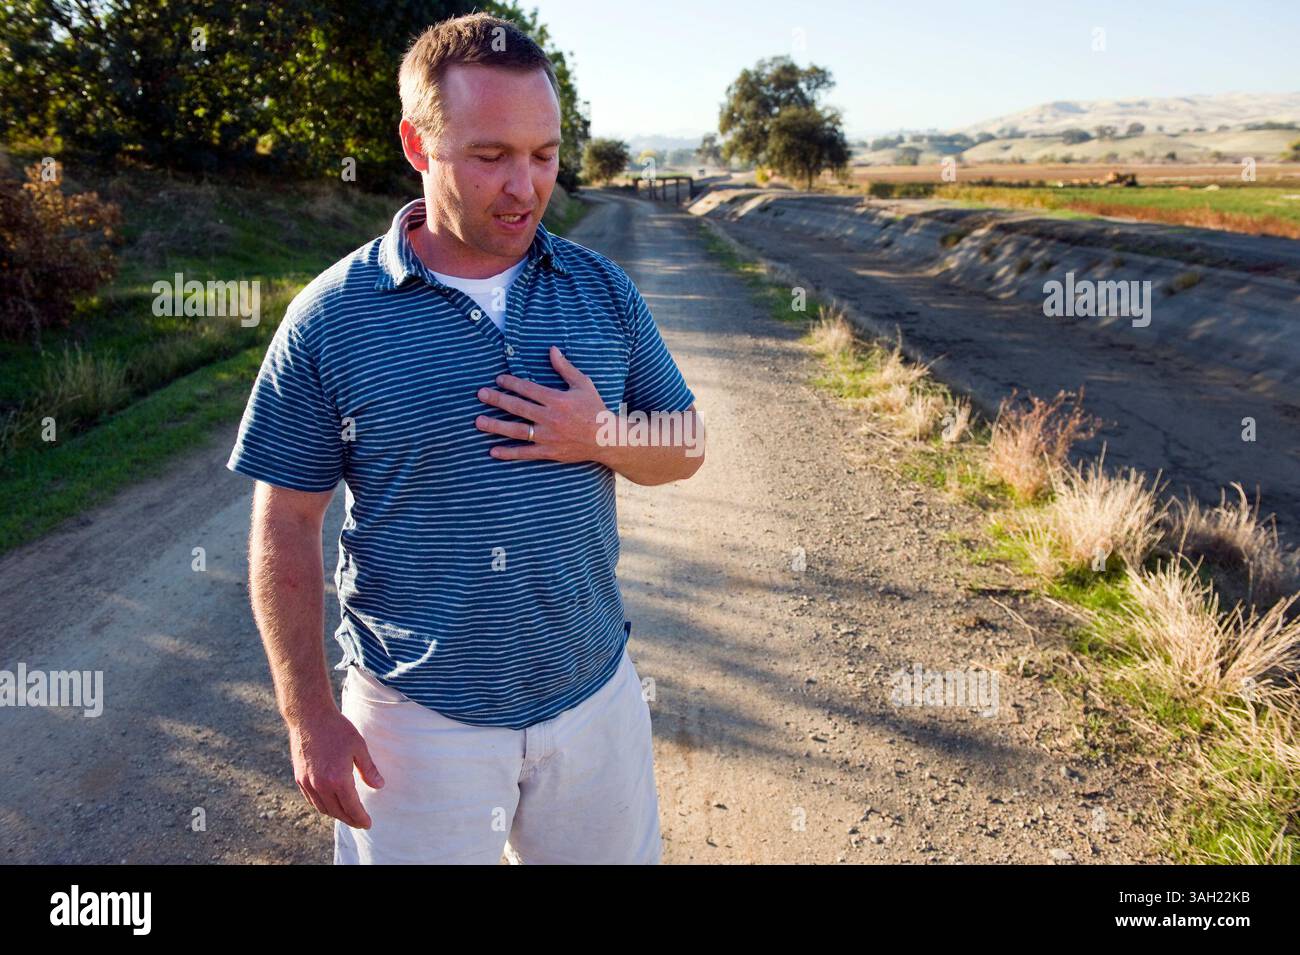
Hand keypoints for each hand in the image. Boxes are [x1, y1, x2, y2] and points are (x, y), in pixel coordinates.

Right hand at [288, 708, 384, 828]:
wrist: (309, 716)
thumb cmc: (337, 729)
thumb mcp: (359, 746)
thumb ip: (369, 769)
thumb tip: (380, 785)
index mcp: (338, 779)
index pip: (352, 807)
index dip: (360, 818)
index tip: (368, 823)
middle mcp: (321, 785)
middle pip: (337, 811)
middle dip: (350, 819)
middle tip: (360, 822)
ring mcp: (308, 782)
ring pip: (323, 808)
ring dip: (336, 814)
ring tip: (347, 814)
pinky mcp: (299, 778)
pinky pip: (312, 799)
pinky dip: (322, 805)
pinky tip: (330, 803)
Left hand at [475, 345, 608, 462]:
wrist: (606, 438)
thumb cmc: (594, 408)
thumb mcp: (583, 384)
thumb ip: (564, 368)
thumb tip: (551, 349)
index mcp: (556, 399)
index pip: (528, 389)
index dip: (511, 383)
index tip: (498, 379)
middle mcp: (549, 418)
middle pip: (517, 407)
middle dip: (497, 400)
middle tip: (480, 394)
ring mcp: (548, 436)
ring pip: (516, 430)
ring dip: (495, 425)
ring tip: (478, 422)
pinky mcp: (549, 451)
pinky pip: (525, 453)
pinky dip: (509, 453)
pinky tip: (493, 451)